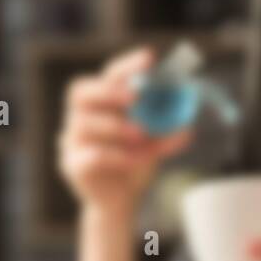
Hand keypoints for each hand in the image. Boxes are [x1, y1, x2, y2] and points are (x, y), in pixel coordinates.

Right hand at [57, 47, 191, 212]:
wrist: (120, 202)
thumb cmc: (133, 164)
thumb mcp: (154, 144)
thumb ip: (165, 132)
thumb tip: (187, 125)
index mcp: (101, 104)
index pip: (108, 75)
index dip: (126, 66)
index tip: (149, 58)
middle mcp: (81, 117)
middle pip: (80, 92)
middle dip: (109, 92)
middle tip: (136, 99)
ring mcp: (72, 141)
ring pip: (84, 123)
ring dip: (116, 127)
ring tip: (141, 136)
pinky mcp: (72, 165)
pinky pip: (90, 154)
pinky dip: (116, 155)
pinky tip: (134, 160)